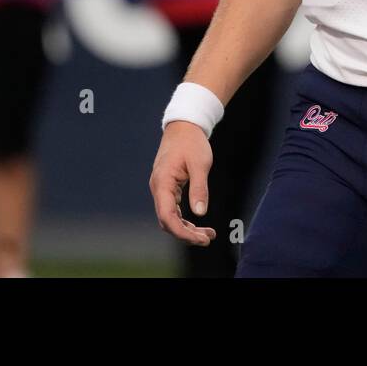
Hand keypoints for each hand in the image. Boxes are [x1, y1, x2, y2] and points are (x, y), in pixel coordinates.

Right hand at [150, 122, 216, 245]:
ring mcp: (161, 189)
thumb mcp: (200, 164)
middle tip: (208, 239)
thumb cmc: (192, 143)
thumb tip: (201, 213)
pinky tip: (198, 223)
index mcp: (162, 183)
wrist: (184, 126)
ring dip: (187, 228)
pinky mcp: (168, 188)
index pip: (168, 217)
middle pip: (168, 221)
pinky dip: (184, 219)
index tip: (201, 239)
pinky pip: (173, 209)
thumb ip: (199, 188)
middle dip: (186, 234)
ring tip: (208, 234)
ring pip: (170, 217)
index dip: (182, 232)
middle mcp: (158, 188)